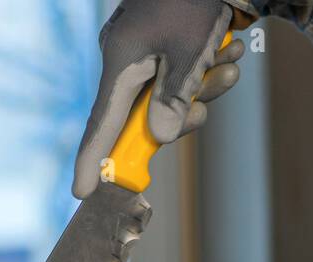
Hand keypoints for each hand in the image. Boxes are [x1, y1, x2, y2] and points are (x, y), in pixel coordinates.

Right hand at [73, 0, 247, 198]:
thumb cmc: (192, 1)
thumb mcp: (189, 51)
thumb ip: (175, 97)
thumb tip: (161, 139)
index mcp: (121, 63)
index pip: (104, 123)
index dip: (93, 158)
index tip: (82, 191)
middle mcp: (124, 62)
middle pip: (150, 114)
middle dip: (191, 107)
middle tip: (221, 78)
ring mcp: (139, 56)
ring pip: (172, 96)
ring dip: (207, 85)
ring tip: (230, 57)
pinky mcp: (157, 50)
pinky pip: (180, 77)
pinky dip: (206, 70)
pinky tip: (227, 48)